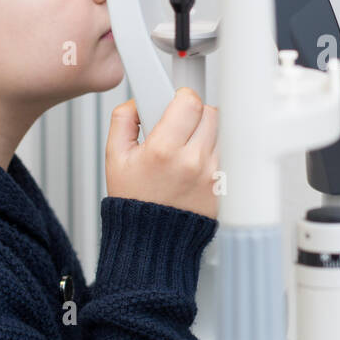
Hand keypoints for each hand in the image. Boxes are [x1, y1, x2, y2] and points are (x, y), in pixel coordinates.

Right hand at [105, 88, 218, 218]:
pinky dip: (211, 153)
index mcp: (163, 151)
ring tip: (184, 148)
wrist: (153, 242)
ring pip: (220, 132)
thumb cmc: (134, 203)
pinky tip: (193, 165)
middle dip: (193, 114)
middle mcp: (192, 161)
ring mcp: (211, 173)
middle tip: (178, 127)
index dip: (180, 97)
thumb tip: (137, 101)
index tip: (172, 104)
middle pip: (209, 112)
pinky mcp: (223, 184)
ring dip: (204, 133)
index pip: (189, 101)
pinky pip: (224, 154)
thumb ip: (123, 121)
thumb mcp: (115, 159)